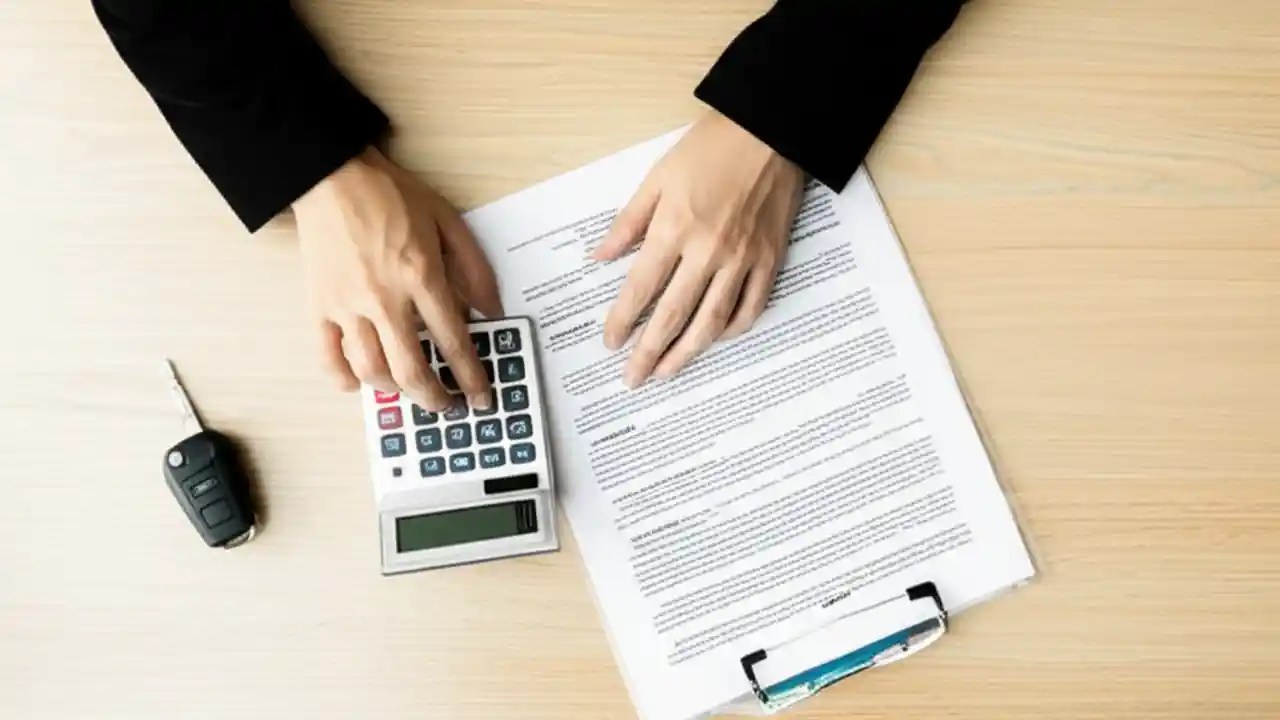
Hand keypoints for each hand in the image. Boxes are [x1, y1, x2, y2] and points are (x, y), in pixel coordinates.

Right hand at [292, 147, 501, 410]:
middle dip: (435, 398)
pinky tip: (360, 383)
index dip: (471, 377)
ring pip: (372, 370)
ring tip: (410, 391)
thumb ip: (474, 268)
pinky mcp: (318, 306)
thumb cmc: (390, 195)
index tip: (481, 398)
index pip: (453, 342)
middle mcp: (384, 298)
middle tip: (447, 406)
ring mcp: (347, 305)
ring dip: (396, 391)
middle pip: (412, 369)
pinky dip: (344, 378)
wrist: (332, 176)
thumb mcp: (448, 221)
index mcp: (421, 276)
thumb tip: (492, 311)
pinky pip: (328, 356)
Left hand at [594, 110, 803, 386]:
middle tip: (633, 379)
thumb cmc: (710, 148)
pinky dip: (731, 329)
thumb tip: (601, 257)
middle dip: (650, 352)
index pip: (641, 288)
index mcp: (674, 228)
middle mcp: (708, 251)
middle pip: (674, 315)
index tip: (611, 343)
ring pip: (712, 321)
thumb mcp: (657, 178)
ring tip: (668, 373)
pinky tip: (714, 339)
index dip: (623, 321)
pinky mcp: (770, 260)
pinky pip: (750, 307)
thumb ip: (628, 223)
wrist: (770, 130)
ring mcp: (743, 259)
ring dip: (687, 352)